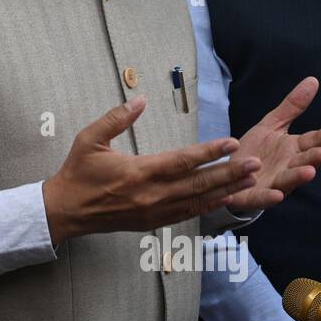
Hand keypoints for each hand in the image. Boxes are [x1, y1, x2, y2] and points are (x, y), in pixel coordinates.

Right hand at [42, 95, 261, 243]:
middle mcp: (151, 195)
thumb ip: (116, 118)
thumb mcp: (89, 139)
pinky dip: (209, 206)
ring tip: (250, 179)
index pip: (182, 161)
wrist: (66, 211)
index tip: (232, 142)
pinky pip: (187, 214)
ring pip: (198, 201)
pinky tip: (225, 198)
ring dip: (226, 190)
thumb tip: (140, 99)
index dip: (209, 152)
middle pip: (198, 183)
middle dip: (229, 172)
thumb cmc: (78, 173)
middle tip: (255, 162)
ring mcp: (154, 212)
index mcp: (138, 173)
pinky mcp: (153, 222)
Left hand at [225, 76, 320, 210]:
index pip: (313, 140)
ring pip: (288, 180)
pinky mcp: (255, 196)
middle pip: (304, 161)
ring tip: (309, 172)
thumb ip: (292, 106)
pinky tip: (277, 194)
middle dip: (315, 158)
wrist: (229, 174)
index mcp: (293, 149)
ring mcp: (274, 183)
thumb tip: (313, 80)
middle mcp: (288, 167)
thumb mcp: (272, 124)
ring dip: (298, 176)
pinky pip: (264, 198)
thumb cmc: (255, 150)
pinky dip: (271, 197)